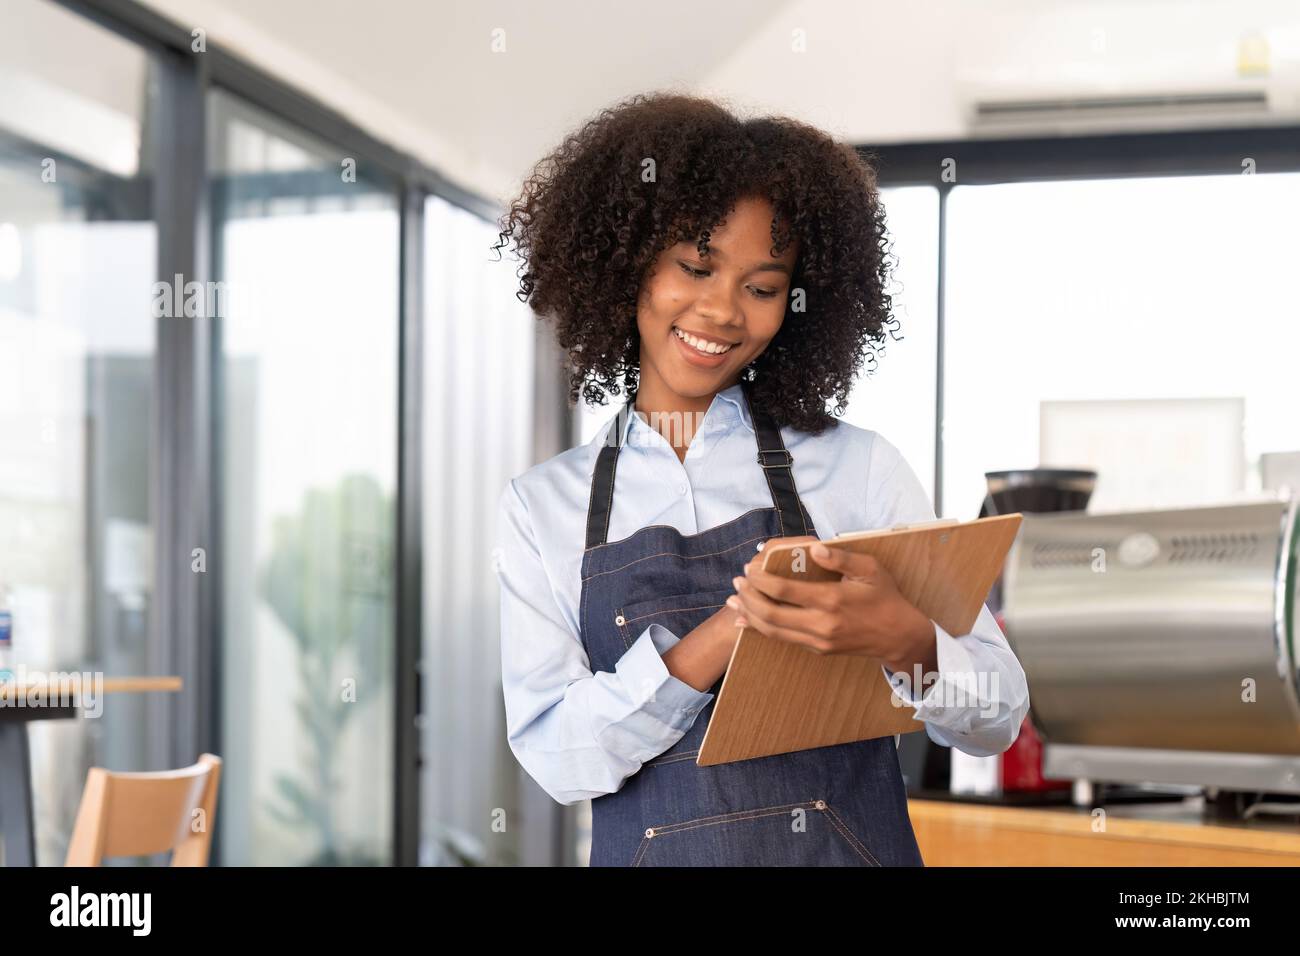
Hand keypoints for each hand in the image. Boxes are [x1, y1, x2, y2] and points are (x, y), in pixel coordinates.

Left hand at [726, 540, 937, 673]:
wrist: (898, 636)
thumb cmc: (884, 597)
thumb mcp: (870, 569)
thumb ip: (841, 557)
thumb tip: (815, 548)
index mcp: (832, 600)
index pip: (784, 592)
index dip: (760, 581)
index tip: (749, 569)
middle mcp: (821, 624)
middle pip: (771, 615)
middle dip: (749, 598)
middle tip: (736, 582)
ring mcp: (818, 640)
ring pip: (774, 632)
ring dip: (750, 615)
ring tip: (734, 599)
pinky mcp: (818, 650)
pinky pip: (784, 640)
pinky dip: (762, 630)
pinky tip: (747, 620)